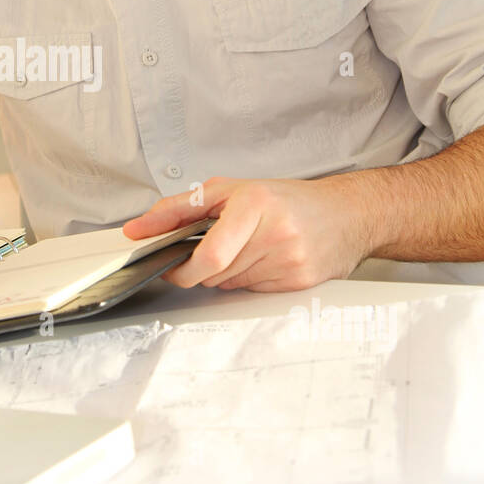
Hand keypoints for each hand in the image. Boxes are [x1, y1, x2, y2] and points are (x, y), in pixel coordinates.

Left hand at [122, 175, 371, 291]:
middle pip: (215, 274)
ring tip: (247, 248)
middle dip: (203, 267)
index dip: (183, 269)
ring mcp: (291, 262)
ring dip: (226, 273)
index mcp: (255, 204)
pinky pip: (253, 293)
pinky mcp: (300, 284)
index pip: (209, 256)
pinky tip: (265, 260)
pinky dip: (248, 281)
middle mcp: (276, 233)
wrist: (347, 214)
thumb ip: (177, 209)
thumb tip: (137, 229)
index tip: (171, 266)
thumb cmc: (284, 199)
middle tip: (216, 247)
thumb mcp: (229, 190)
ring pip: (231, 285)